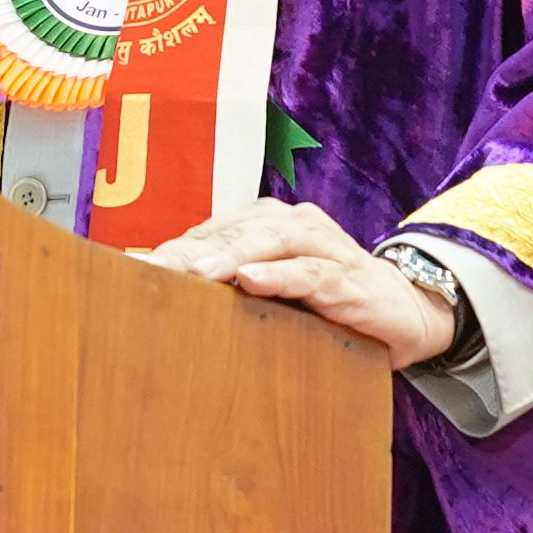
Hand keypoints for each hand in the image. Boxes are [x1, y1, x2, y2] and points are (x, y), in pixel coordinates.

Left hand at [146, 199, 456, 369]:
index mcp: (264, 224)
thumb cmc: (325, 298)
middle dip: (189, 251)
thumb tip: (163, 296)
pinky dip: (280, 275)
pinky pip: (310, 272)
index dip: (171, 249)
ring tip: (195, 272)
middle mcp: (290, 224)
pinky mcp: (346, 276)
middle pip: (231, 233)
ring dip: (230, 256)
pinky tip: (251, 280)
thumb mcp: (273, 291)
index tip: (129, 268)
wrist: (404, 308)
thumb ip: (229, 287)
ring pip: (268, 242)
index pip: (209, 233)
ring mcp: (321, 246)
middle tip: (151, 269)